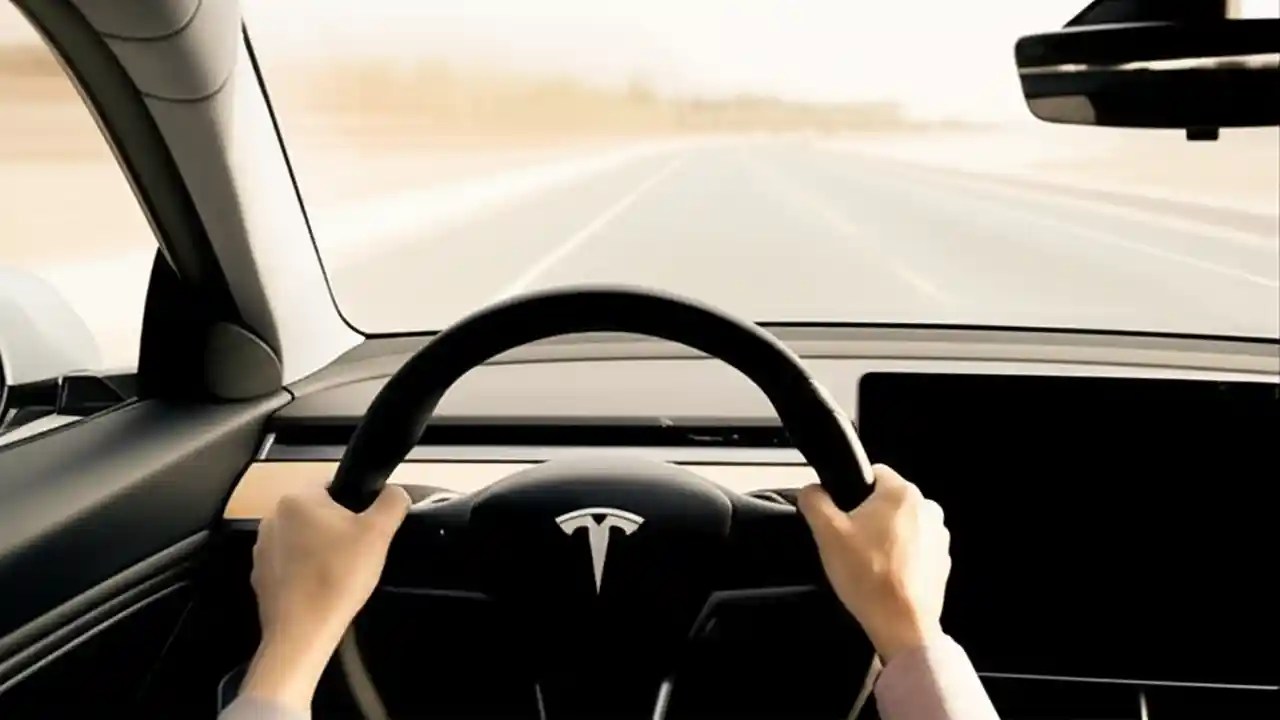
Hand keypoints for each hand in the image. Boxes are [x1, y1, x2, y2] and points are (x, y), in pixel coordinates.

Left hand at [240, 484, 409, 710]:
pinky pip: (289, 564)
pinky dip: (304, 571)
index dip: (354, 506)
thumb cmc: (340, 575)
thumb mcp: (378, 533)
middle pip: (316, 514)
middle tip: (356, 553)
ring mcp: (261, 548)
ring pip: (302, 539)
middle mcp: (271, 517)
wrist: (302, 631)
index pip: (332, 486)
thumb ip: (392, 502)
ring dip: (319, 549)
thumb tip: (395, 492)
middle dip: (336, 529)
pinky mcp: (259, 575)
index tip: (365, 531)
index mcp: (297, 498)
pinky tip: (319, 588)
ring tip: (338, 574)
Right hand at [798, 464, 949, 661]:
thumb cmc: (869, 577)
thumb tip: (811, 491)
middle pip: (886, 502)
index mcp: (902, 493)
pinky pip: (913, 550)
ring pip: (900, 526)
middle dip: (867, 518)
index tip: (841, 514)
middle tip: (849, 543)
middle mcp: (928, 509)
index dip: (850, 491)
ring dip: (884, 538)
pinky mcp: (941, 561)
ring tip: (866, 563)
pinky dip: (899, 558)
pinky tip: (883, 576)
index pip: (872, 473)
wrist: (901, 624)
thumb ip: (814, 501)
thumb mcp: (826, 533)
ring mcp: (939, 537)